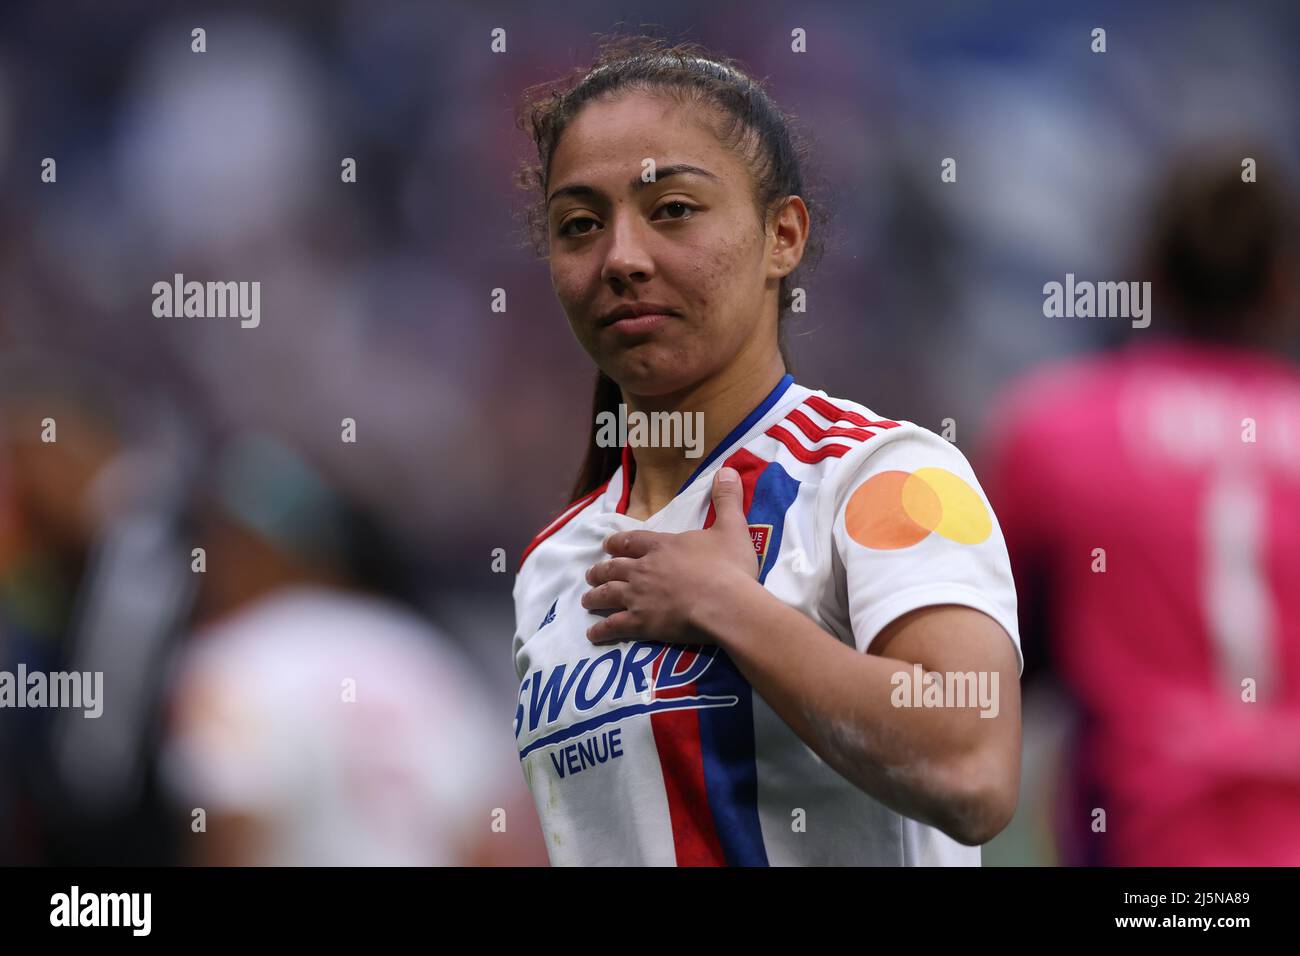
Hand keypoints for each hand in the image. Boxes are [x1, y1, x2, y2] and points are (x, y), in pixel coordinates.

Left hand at [581, 466, 760, 644]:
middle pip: (614, 568)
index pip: (632, 540)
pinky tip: (593, 633)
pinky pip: (614, 625)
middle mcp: (644, 568)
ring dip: (595, 595)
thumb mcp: (733, 528)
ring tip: (586, 599)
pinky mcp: (641, 622)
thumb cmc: (729, 567)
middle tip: (591, 574)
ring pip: (608, 594)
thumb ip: (727, 500)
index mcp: (663, 545)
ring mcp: (639, 596)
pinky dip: (601, 629)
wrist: (726, 604)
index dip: (618, 543)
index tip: (607, 545)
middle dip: (600, 570)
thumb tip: (727, 469)